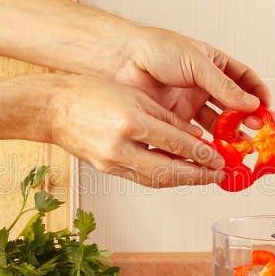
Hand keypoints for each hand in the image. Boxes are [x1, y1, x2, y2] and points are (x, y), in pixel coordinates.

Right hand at [47, 74, 225, 187]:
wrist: (53, 108)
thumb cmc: (92, 94)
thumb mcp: (135, 97)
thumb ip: (167, 118)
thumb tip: (195, 137)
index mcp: (131, 121)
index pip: (176, 144)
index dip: (202, 154)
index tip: (220, 158)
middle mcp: (121, 147)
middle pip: (169, 171)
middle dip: (198, 175)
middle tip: (218, 175)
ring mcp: (112, 162)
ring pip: (156, 180)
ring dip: (183, 181)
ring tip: (203, 177)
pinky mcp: (106, 170)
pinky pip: (141, 179)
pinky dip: (163, 179)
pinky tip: (178, 175)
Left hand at [114, 28, 271, 131]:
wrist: (120, 61)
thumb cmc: (155, 49)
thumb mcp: (196, 63)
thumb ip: (224, 86)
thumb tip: (251, 103)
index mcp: (212, 64)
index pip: (244, 80)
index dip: (258, 94)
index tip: (267, 108)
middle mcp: (202, 86)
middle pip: (232, 107)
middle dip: (246, 120)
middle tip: (255, 133)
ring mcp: (187, 104)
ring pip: (215, 124)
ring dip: (228, 135)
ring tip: (236, 146)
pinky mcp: (172, 120)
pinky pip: (193, 135)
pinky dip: (205, 144)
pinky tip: (211, 148)